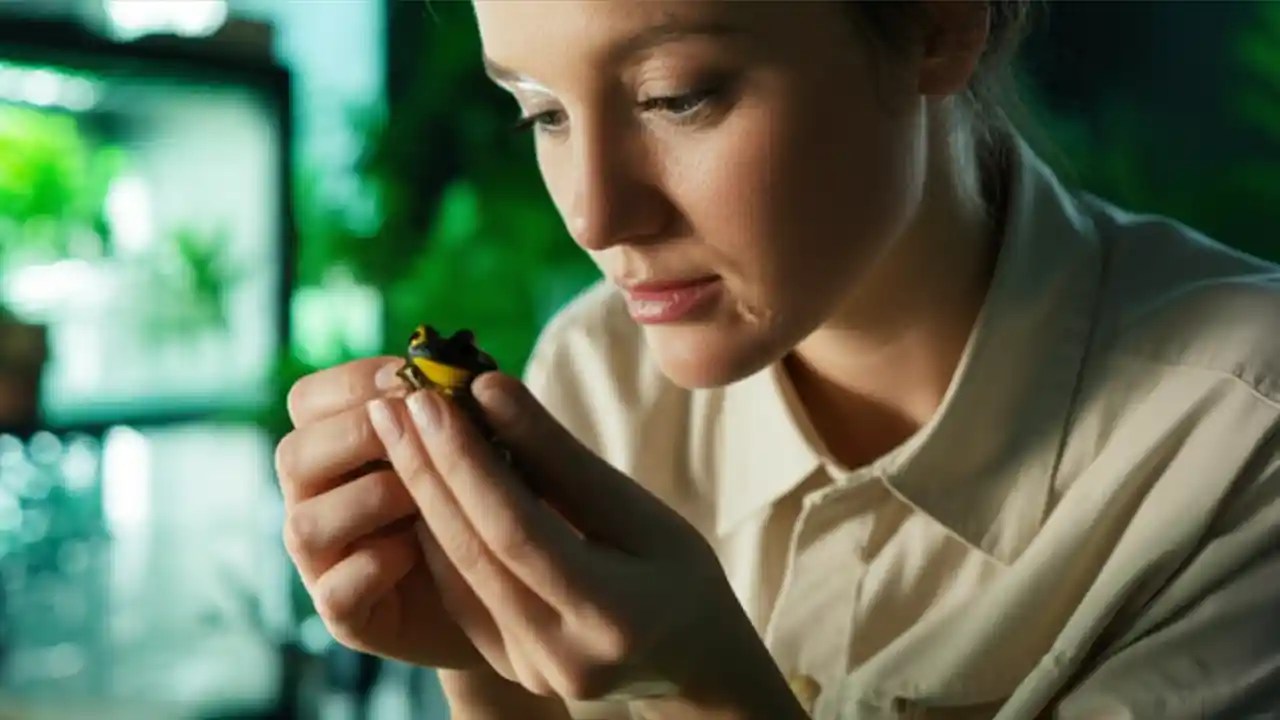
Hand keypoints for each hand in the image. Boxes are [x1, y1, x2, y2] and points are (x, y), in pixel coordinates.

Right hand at [274, 356, 482, 668]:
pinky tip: (415, 552)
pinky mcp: (348, 615)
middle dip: (358, 435)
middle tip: (419, 433)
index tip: (411, 380)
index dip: (352, 383)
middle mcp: (317, 500)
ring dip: (369, 499)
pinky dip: (373, 567)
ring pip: (304, 524)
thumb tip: (476, 375)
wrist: (508, 590)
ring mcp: (325, 561)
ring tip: (425, 496)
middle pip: (292, 455)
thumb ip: (464, 411)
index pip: (307, 400)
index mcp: (337, 448)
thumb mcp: (477, 447)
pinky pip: (335, 592)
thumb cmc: (486, 501)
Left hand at [366, 372, 806, 716]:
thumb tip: (487, 390)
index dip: (466, 462)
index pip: (517, 528)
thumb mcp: (639, 510)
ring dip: (423, 497)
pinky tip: (422, 484)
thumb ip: (559, 456)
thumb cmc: (677, 572)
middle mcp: (564, 656)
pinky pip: (461, 593)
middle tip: (392, 405)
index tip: (428, 400)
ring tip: (398, 431)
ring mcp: (531, 670)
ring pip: (458, 572)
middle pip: (476, 551)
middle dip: (427, 471)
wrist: (692, 658)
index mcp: (613, 615)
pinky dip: (440, 534)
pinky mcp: (507, 668)